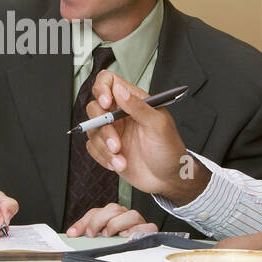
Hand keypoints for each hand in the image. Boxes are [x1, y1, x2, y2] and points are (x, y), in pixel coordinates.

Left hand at [66, 203, 157, 237]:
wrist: (142, 251)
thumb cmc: (119, 241)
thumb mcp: (99, 236)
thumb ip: (86, 231)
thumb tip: (71, 233)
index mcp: (112, 214)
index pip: (96, 212)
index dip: (85, 221)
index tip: (74, 233)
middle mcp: (125, 215)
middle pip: (113, 209)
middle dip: (99, 220)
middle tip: (92, 234)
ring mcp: (138, 222)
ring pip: (130, 214)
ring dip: (116, 224)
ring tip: (109, 235)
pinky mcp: (150, 230)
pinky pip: (147, 227)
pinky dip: (136, 231)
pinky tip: (127, 237)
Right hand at [82, 71, 209, 202]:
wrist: (169, 180)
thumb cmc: (170, 150)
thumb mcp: (159, 126)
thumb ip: (139, 107)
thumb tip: (120, 90)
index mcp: (134, 102)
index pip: (109, 82)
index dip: (102, 88)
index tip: (106, 104)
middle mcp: (121, 114)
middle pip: (94, 107)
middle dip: (103, 127)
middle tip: (116, 143)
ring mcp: (113, 131)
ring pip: (91, 130)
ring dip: (105, 148)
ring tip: (121, 159)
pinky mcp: (107, 149)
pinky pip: (92, 148)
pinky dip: (103, 157)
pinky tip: (119, 163)